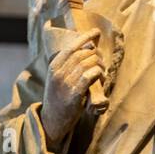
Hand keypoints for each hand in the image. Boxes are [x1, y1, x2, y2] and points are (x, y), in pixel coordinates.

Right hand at [39, 30, 103, 145]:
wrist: (51, 121)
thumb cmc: (59, 100)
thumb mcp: (57, 80)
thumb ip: (67, 67)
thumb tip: (87, 50)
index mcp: (54, 67)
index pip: (71, 47)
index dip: (85, 37)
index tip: (96, 32)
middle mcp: (58, 73)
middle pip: (82, 54)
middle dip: (96, 54)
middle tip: (102, 60)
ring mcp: (65, 83)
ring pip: (87, 63)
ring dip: (99, 65)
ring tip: (103, 71)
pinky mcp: (73, 94)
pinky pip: (89, 76)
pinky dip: (98, 73)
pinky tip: (101, 77)